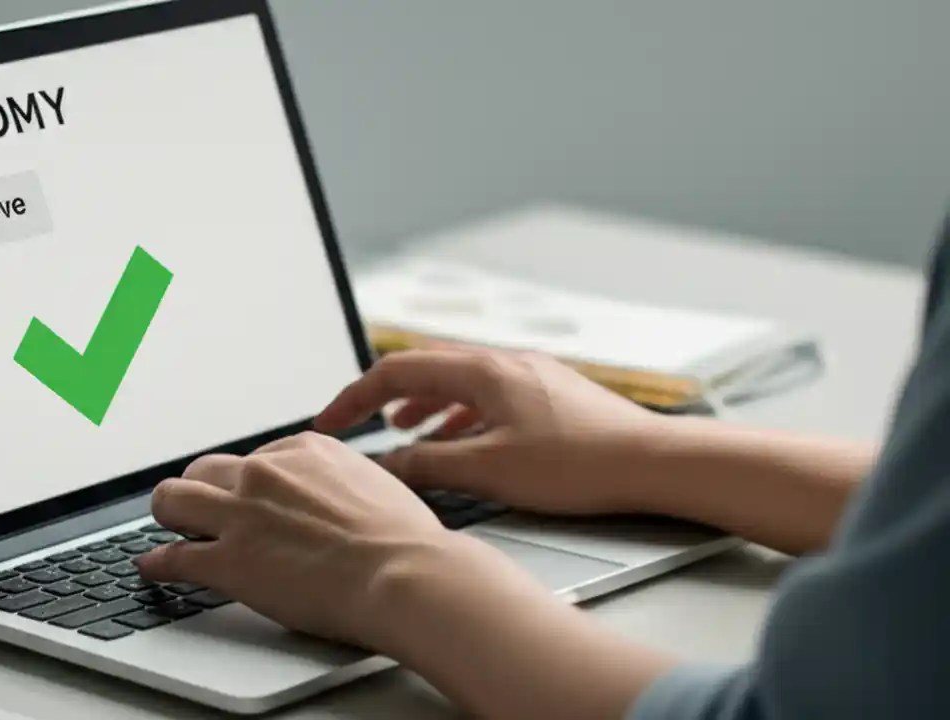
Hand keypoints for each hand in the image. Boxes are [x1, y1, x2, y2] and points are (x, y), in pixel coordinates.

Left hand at [136, 431, 464, 648]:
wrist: (404, 573)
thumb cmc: (405, 540)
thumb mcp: (376, 484)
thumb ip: (343, 482)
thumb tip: (342, 493)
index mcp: (303, 450)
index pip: (255, 459)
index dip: (250, 485)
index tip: (249, 499)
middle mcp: (265, 473)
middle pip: (205, 470)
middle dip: (204, 491)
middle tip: (206, 511)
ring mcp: (242, 514)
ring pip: (172, 499)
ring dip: (170, 514)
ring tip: (171, 527)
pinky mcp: (229, 560)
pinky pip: (173, 556)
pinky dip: (159, 564)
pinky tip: (155, 567)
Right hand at [315, 348, 667, 515]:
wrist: (652, 462)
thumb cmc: (578, 463)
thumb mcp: (487, 470)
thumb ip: (426, 464)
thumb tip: (383, 464)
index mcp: (482, 370)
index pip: (397, 369)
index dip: (354, 396)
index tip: (331, 421)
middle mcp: (505, 362)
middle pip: (427, 368)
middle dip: (386, 397)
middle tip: (360, 423)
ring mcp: (530, 376)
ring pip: (460, 383)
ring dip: (426, 408)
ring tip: (408, 437)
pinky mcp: (551, 395)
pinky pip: (489, 396)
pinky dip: (461, 416)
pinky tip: (464, 445)